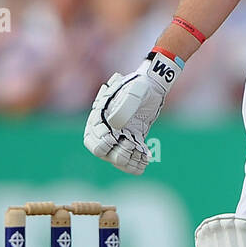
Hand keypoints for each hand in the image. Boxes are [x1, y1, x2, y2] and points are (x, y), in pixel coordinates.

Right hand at [83, 52, 182, 175]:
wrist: (153, 84)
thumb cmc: (140, 85)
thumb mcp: (135, 92)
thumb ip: (125, 106)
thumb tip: (114, 125)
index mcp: (100, 117)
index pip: (92, 139)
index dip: (103, 143)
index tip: (117, 137)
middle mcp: (107, 128)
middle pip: (103, 152)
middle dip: (116, 154)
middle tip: (132, 146)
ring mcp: (120, 134)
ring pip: (118, 156)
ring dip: (128, 162)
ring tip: (142, 161)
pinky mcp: (133, 137)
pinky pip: (131, 154)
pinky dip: (137, 160)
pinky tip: (146, 162)